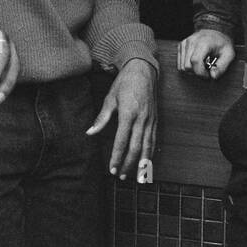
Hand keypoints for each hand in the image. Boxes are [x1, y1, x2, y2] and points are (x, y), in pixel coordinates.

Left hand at [86, 58, 156, 179]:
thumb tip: (89, 132)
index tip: (112, 169)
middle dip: (129, 164)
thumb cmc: (124, 83)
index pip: (122, 141)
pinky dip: (151, 153)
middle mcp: (142, 119)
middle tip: (122, 177)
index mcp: (128, 114)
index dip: (117, 157)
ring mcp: (151, 120)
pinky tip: (147, 163)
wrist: (143, 70)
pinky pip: (154, 140)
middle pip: (136, 148)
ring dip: (142, 163)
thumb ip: (101, 118)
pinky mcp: (156, 119)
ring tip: (138, 177)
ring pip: (148, 146)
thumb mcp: (110, 98)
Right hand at [177, 28, 235, 78]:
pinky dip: (187, 66)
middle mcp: (192, 41)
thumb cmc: (223, 44)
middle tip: (206, 70)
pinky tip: (196, 62)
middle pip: (187, 66)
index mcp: (204, 42)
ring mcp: (185, 43)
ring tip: (202, 65)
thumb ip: (222, 66)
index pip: (195, 61)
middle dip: (197, 72)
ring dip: (192, 70)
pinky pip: (180, 63)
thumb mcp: (229, 55)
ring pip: (182, 66)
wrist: (216, 31)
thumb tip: (213, 76)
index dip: (201, 72)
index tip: (208, 75)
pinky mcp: (181, 45)